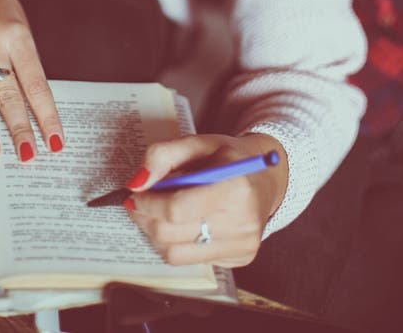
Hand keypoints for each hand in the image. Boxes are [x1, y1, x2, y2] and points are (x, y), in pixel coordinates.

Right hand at [0, 0, 63, 162]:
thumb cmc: (1, 12)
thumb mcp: (21, 32)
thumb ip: (23, 65)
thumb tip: (33, 112)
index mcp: (18, 37)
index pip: (36, 84)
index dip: (46, 115)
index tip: (55, 142)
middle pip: (7, 91)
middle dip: (19, 127)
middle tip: (27, 157)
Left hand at [123, 132, 287, 267]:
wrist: (268, 177)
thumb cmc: (230, 157)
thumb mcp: (199, 142)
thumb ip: (164, 154)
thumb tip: (137, 182)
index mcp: (235, 187)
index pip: (177, 209)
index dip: (147, 203)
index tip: (134, 193)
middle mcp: (243, 222)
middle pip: (172, 234)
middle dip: (145, 218)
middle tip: (138, 202)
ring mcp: (243, 245)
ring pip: (176, 254)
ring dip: (155, 234)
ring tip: (154, 214)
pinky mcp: (241, 259)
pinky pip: (192, 260)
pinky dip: (176, 244)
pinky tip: (180, 224)